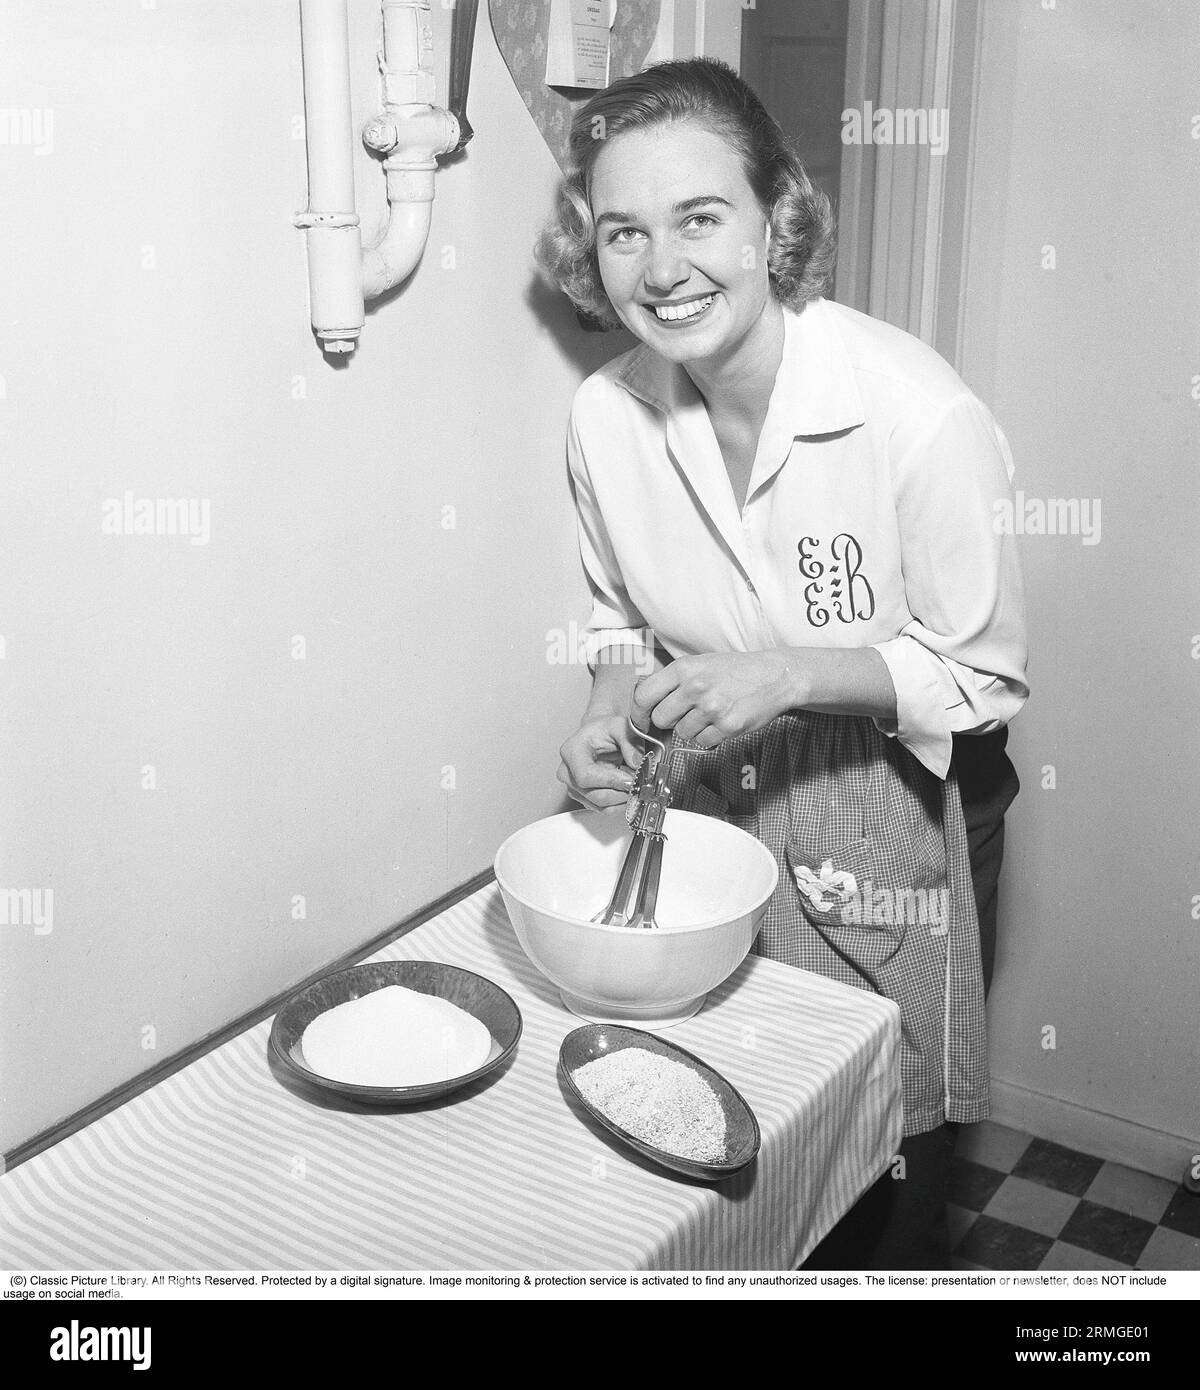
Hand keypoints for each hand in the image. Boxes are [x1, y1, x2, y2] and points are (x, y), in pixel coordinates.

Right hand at [558, 713, 645, 812]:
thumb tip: (637, 763)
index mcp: (571, 752)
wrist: (599, 736)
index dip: (610, 781)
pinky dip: (622, 803)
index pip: (586, 776)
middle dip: (622, 792)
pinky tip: (630, 790)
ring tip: (636, 784)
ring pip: (601, 806)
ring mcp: (574, 788)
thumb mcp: (620, 725)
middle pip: (594, 794)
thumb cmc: (604, 730)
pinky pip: (605, 809)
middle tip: (640, 783)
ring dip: (624, 798)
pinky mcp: (585, 799)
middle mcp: (567, 773)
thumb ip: (630, 741)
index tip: (631, 779)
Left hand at [632, 650, 794, 745]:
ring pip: (683, 732)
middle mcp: (695, 687)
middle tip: (686, 713)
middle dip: (669, 721)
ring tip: (711, 712)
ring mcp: (712, 708)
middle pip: (660, 719)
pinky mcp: (728, 726)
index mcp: (684, 668)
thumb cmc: (735, 670)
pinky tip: (723, 720)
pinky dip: (710, 736)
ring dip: (693, 728)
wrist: (775, 676)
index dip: (638, 712)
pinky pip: (703, 741)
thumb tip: (644, 700)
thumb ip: (673, 680)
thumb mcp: (700, 663)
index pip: (643, 695)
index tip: (641, 720)